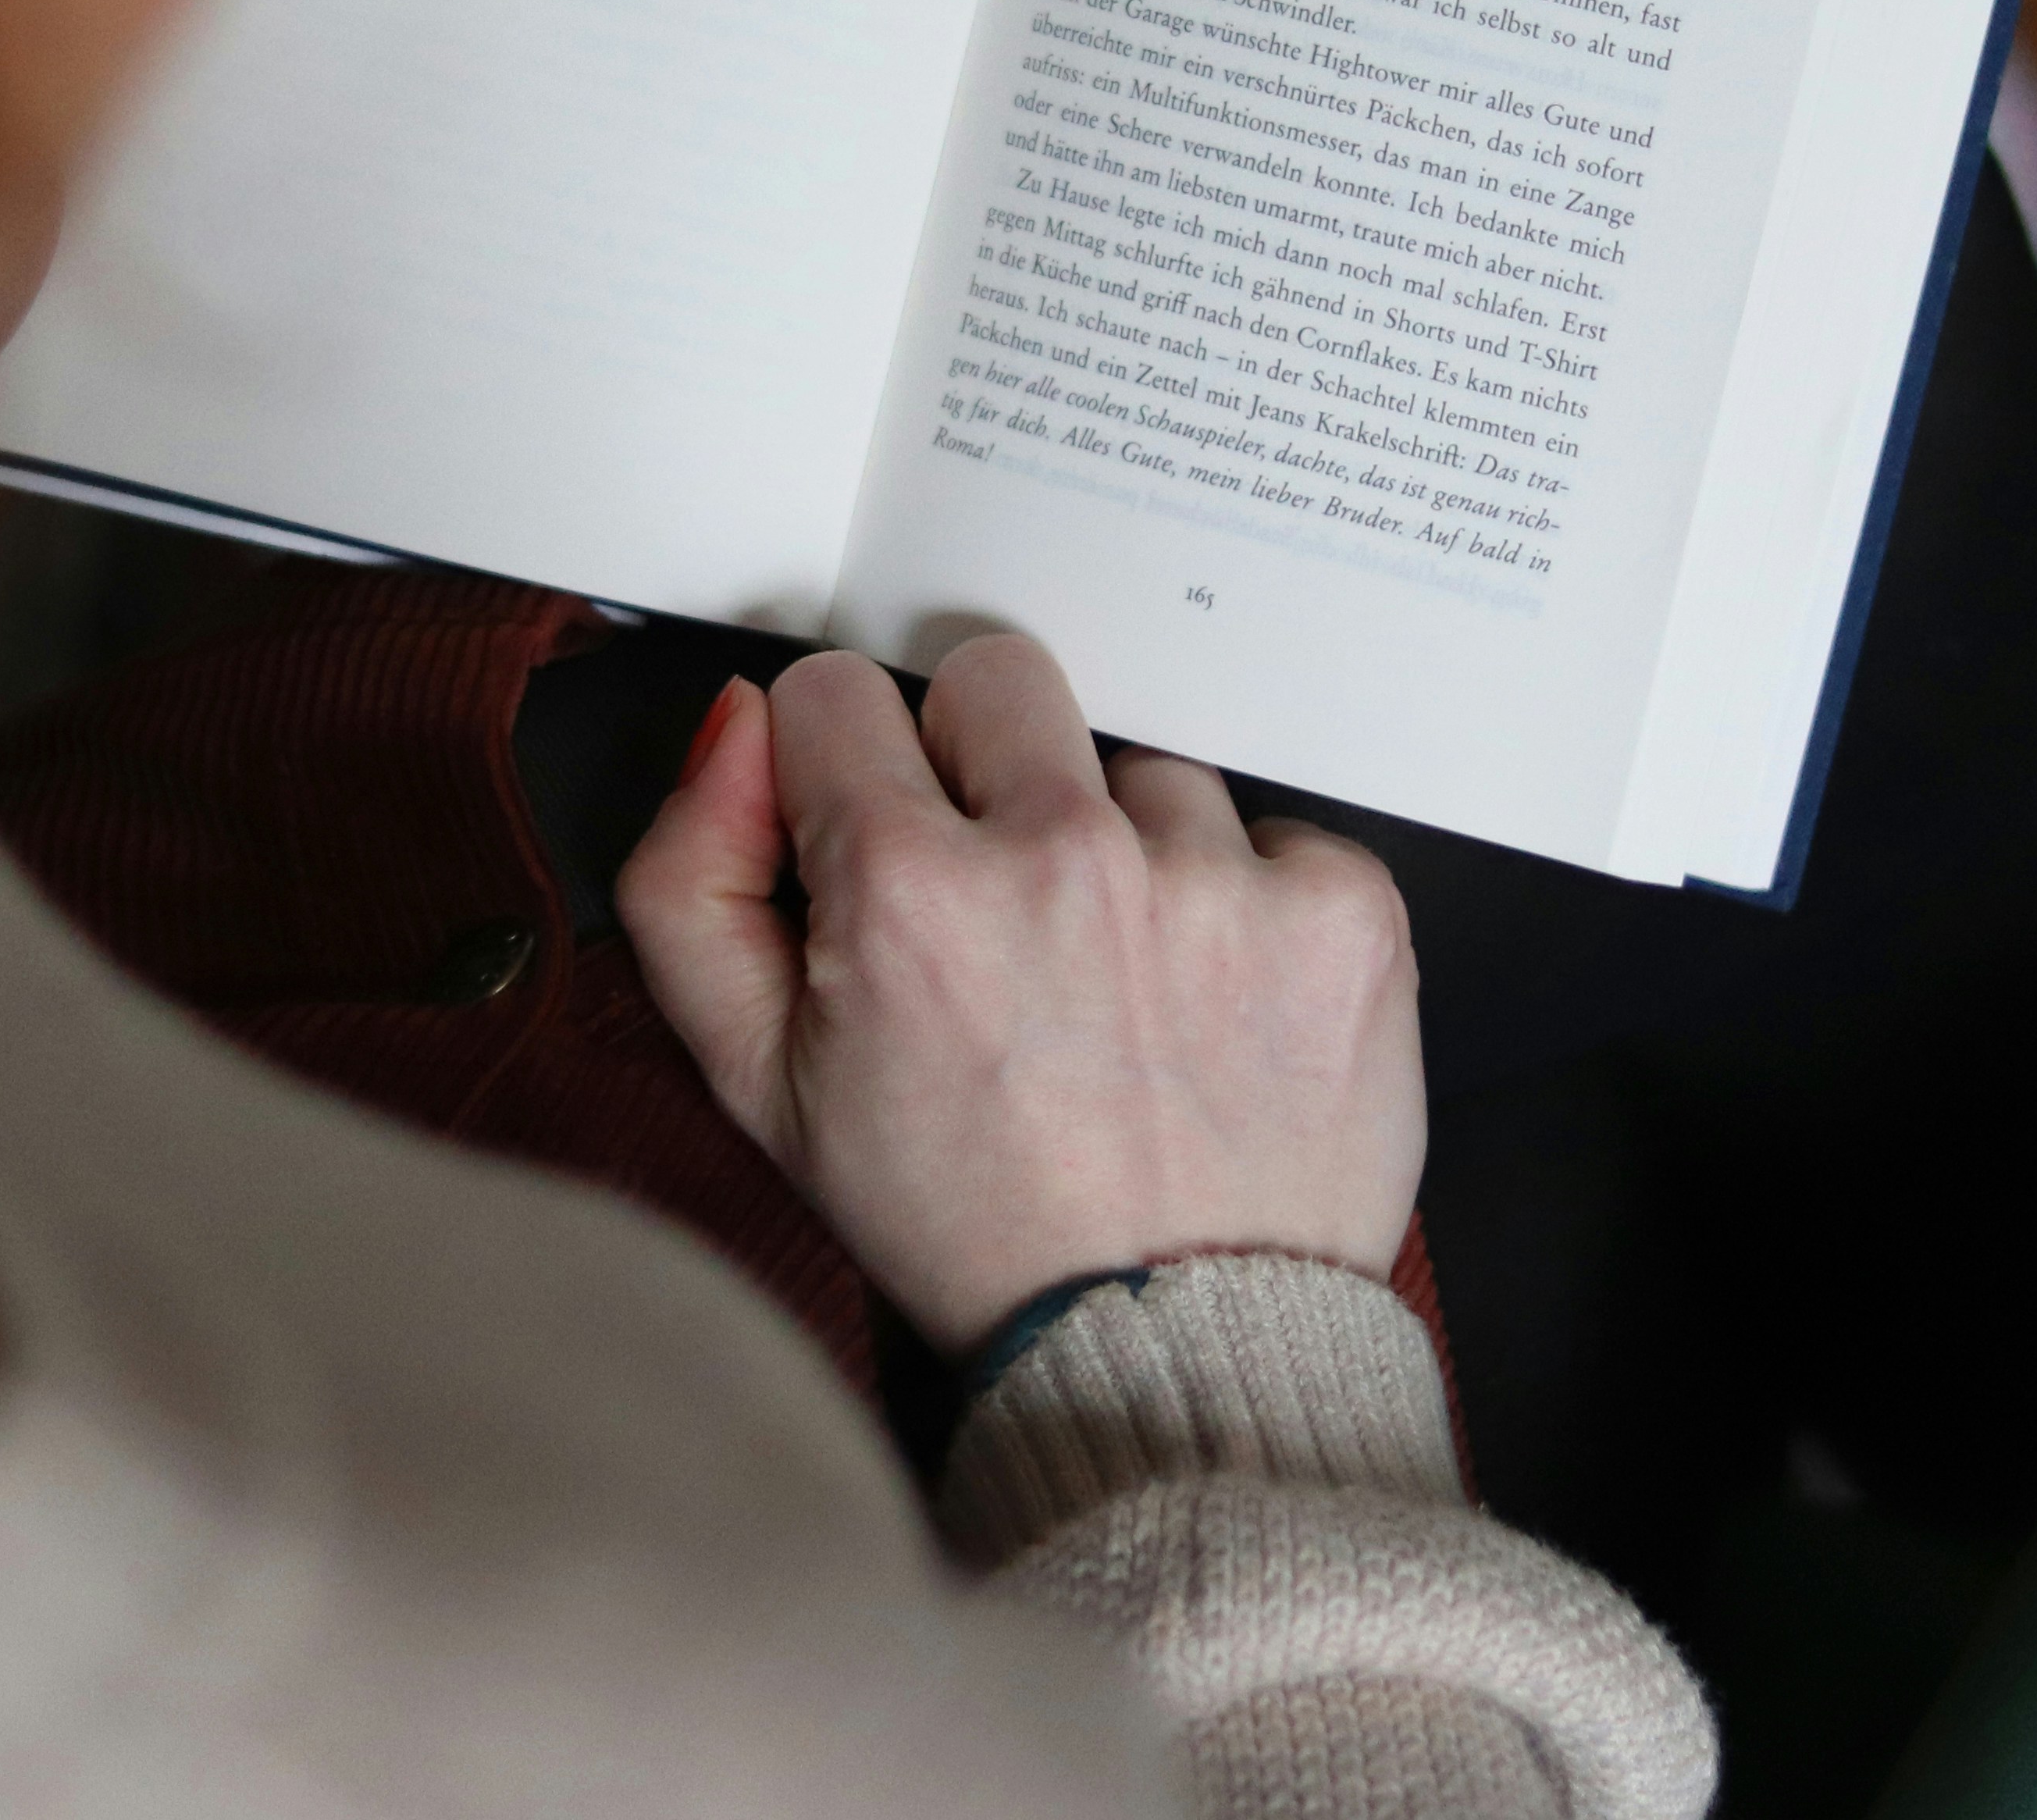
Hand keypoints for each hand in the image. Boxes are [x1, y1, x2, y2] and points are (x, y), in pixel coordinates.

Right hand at [617, 634, 1424, 1357]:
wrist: (1175, 1359)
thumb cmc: (964, 1228)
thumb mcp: (756, 1086)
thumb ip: (693, 880)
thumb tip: (742, 721)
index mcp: (909, 889)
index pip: (840, 692)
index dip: (841, 776)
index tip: (874, 854)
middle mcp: (1067, 854)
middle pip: (998, 677)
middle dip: (981, 768)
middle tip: (1003, 908)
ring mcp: (1220, 876)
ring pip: (1142, 771)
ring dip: (1128, 855)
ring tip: (1124, 995)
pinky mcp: (1343, 909)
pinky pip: (1274, 836)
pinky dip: (1250, 911)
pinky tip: (1221, 1011)